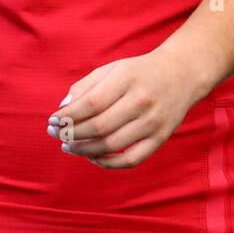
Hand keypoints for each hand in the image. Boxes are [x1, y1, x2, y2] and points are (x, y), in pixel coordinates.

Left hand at [46, 49, 201, 168]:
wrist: (182, 74)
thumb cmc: (139, 72)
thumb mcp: (112, 69)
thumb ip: (85, 86)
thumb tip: (62, 109)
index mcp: (127, 79)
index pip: (91, 103)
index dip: (68, 116)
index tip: (52, 121)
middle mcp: (142, 101)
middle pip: (99, 126)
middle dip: (71, 134)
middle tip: (55, 135)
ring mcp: (153, 122)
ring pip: (112, 145)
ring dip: (84, 150)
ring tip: (69, 146)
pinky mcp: (160, 138)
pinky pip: (131, 160)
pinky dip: (108, 163)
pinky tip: (93, 157)